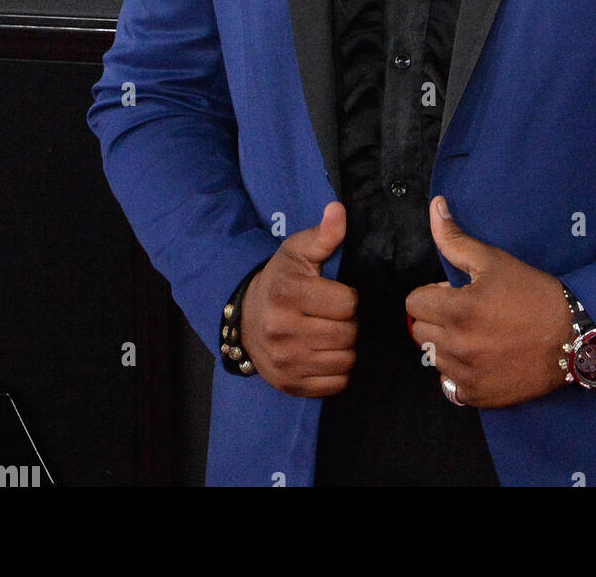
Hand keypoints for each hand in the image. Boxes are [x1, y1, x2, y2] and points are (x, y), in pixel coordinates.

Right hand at [240, 201, 357, 396]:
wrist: (246, 318)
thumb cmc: (281, 280)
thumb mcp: (297, 252)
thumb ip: (323, 234)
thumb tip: (338, 210)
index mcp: (287, 294)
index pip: (348, 304)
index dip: (348, 298)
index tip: (336, 294)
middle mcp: (282, 330)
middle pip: (348, 334)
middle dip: (348, 323)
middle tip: (333, 315)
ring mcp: (285, 362)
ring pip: (346, 360)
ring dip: (345, 347)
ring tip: (330, 333)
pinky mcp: (289, 384)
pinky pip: (336, 384)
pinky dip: (337, 371)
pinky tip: (325, 354)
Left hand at [405, 196, 573, 408]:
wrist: (573, 335)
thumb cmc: (533, 293)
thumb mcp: (494, 260)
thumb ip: (455, 239)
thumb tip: (435, 206)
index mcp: (457, 310)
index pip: (413, 304)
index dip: (433, 294)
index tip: (455, 294)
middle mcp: (457, 346)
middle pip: (420, 331)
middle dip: (438, 318)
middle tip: (469, 313)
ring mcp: (467, 375)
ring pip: (433, 358)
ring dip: (447, 346)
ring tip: (478, 335)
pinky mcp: (478, 397)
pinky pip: (450, 385)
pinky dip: (460, 373)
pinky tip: (483, 359)